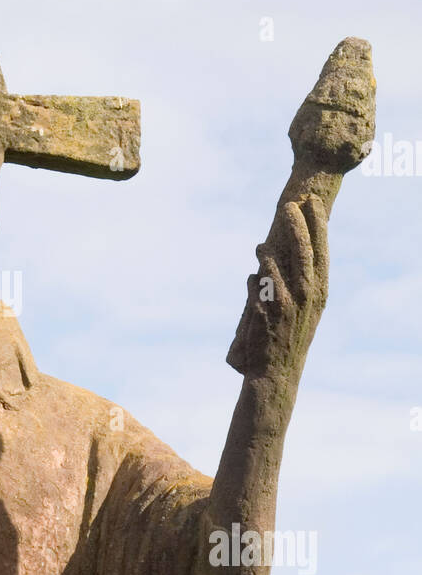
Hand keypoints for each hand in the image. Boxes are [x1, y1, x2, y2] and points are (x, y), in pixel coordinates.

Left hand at [228, 194, 328, 378]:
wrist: (276, 370)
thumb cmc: (289, 337)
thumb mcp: (304, 309)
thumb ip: (300, 282)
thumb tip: (283, 254)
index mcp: (320, 293)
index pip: (321, 252)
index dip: (317, 226)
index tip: (312, 204)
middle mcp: (307, 295)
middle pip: (303, 251)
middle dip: (296, 224)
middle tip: (289, 205)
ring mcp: (287, 302)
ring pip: (276, 265)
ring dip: (266, 253)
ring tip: (260, 246)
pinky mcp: (266, 310)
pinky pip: (256, 284)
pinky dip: (254, 279)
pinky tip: (253, 277)